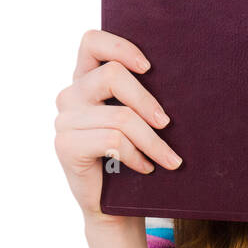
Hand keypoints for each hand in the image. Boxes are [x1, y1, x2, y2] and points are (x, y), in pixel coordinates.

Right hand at [54, 30, 181, 225]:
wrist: (117, 206)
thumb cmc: (136, 157)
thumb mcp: (141, 120)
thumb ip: (144, 95)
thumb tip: (183, 76)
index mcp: (87, 79)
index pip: (92, 42)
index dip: (120, 47)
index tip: (149, 67)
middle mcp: (71, 95)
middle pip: (112, 75)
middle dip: (146, 100)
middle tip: (167, 123)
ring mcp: (65, 120)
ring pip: (119, 116)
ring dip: (152, 141)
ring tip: (169, 159)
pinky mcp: (65, 145)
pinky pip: (112, 140)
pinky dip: (137, 155)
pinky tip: (146, 167)